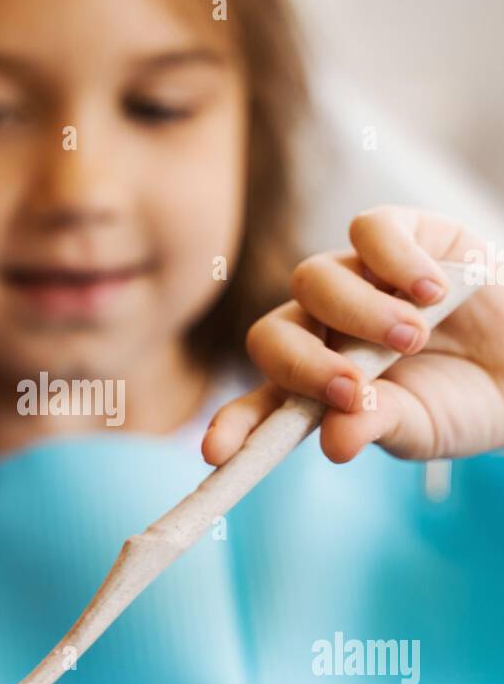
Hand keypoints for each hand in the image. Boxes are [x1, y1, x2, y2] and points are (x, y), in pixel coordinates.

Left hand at [203, 207, 503, 465]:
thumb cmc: (466, 402)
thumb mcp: (422, 428)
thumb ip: (379, 427)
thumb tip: (336, 442)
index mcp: (315, 385)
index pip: (259, 400)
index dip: (235, 424)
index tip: (217, 453)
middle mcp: (323, 328)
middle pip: (273, 332)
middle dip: (304, 365)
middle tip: (355, 390)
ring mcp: (357, 279)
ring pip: (314, 278)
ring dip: (359, 313)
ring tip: (415, 338)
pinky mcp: (399, 237)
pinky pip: (370, 230)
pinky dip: (395, 259)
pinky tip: (434, 292)